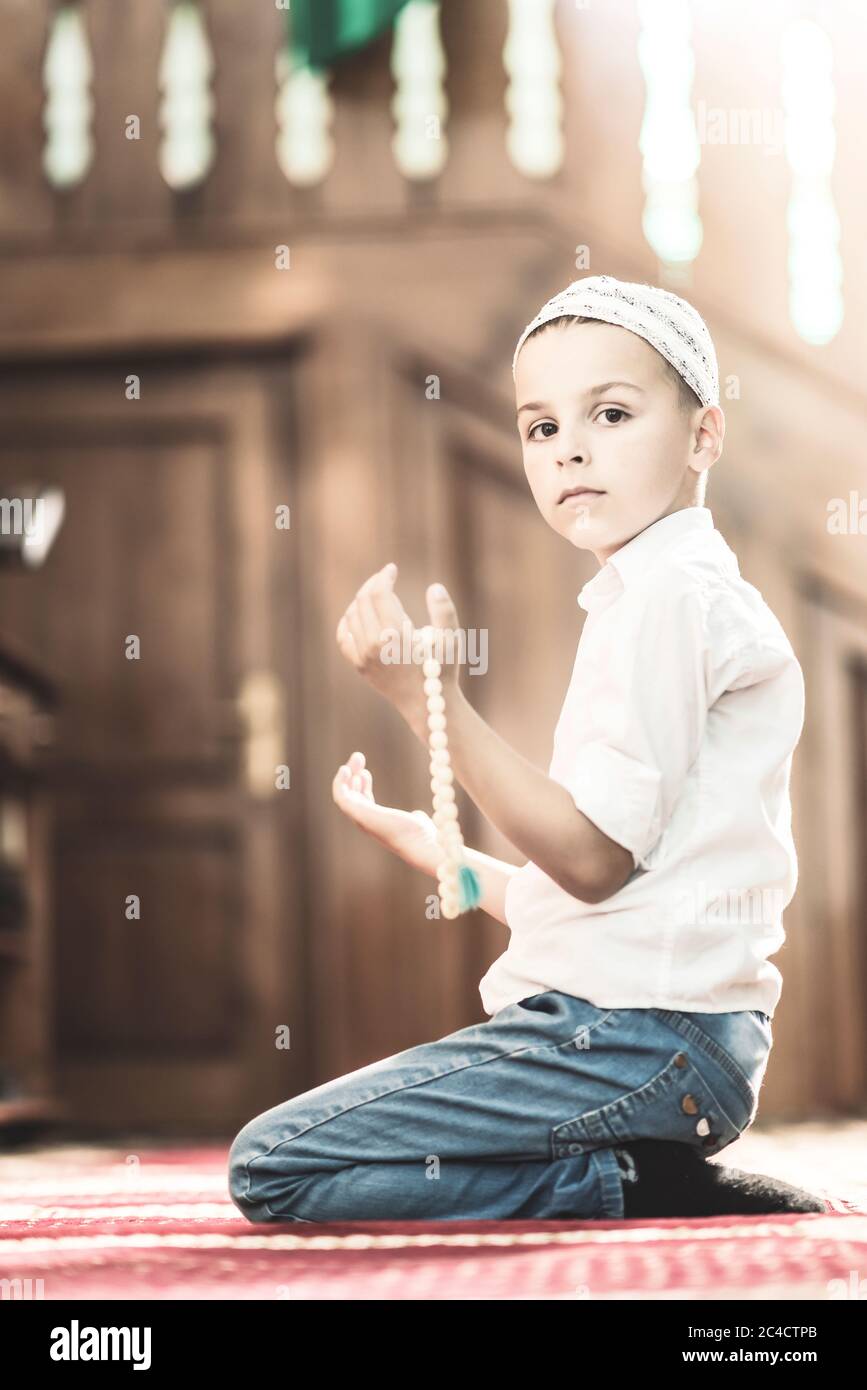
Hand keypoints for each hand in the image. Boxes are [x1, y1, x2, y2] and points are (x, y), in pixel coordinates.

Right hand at [332, 751, 439, 874]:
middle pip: (352, 795)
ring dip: (347, 774)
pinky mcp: (359, 813)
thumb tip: (417, 815)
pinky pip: (340, 796)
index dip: (362, 786)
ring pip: (344, 794)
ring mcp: (360, 819)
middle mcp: (365, 822)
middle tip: (358, 757)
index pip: (362, 803)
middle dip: (353, 775)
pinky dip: (339, 783)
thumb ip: (414, 817)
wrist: (422, 841)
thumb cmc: (423, 834)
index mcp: (376, 822)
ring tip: (357, 757)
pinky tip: (345, 769)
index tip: (366, 772)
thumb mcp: (415, 820)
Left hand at [335, 562, 461, 726]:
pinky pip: (343, 637)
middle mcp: (373, 645)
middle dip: (373, 584)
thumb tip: (434, 587)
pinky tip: (358, 614)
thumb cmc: (443, 672)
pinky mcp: (359, 666)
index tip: (392, 569)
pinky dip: (348, 621)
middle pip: (363, 601)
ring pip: (352, 616)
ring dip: (362, 599)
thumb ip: (444, 611)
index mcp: (394, 635)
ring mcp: (362, 657)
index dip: (384, 576)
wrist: (427, 707)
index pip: (379, 593)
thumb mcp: (451, 640)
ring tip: (377, 593)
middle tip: (385, 577)